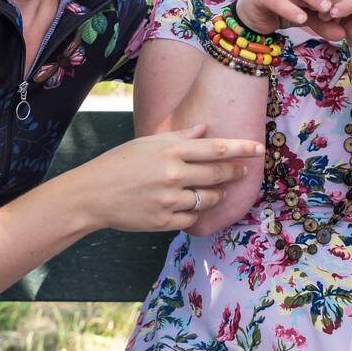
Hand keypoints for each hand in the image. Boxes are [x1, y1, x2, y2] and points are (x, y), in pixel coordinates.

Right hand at [78, 125, 259, 231]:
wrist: (92, 194)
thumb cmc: (119, 163)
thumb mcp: (147, 142)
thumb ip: (180, 136)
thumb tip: (206, 129)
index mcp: (169, 151)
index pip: (216, 149)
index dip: (241, 149)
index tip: (259, 149)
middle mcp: (173, 175)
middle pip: (217, 174)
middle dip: (235, 172)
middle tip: (243, 171)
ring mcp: (169, 200)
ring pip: (209, 199)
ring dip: (218, 194)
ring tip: (218, 190)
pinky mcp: (164, 221)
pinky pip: (193, 217)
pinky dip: (197, 211)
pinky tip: (193, 205)